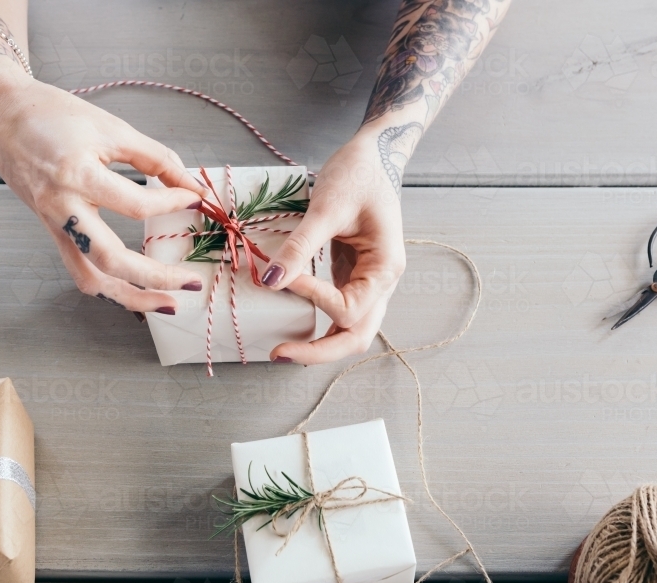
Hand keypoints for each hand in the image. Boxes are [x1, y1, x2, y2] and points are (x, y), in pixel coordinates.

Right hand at [0, 60, 208, 315]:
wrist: (2, 115)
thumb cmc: (52, 115)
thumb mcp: (111, 128)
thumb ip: (155, 158)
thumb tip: (191, 184)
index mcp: (76, 174)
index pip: (135, 204)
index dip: (172, 204)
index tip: (196, 200)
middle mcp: (62, 208)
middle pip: (112, 259)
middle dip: (157, 277)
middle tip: (192, 282)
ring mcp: (54, 225)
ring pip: (92, 278)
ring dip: (131, 297)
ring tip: (166, 303)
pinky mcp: (53, 232)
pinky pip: (80, 270)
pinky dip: (109, 284)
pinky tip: (134, 287)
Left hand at [262, 128, 407, 363]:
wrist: (374, 154)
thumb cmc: (358, 174)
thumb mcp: (327, 207)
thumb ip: (300, 246)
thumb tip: (270, 280)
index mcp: (385, 268)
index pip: (350, 307)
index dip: (314, 298)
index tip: (284, 276)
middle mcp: (381, 283)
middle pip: (357, 335)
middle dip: (319, 351)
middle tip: (278, 354)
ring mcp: (367, 282)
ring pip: (349, 330)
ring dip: (319, 344)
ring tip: (282, 350)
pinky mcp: (351, 276)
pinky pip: (337, 310)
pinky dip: (316, 322)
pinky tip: (291, 325)